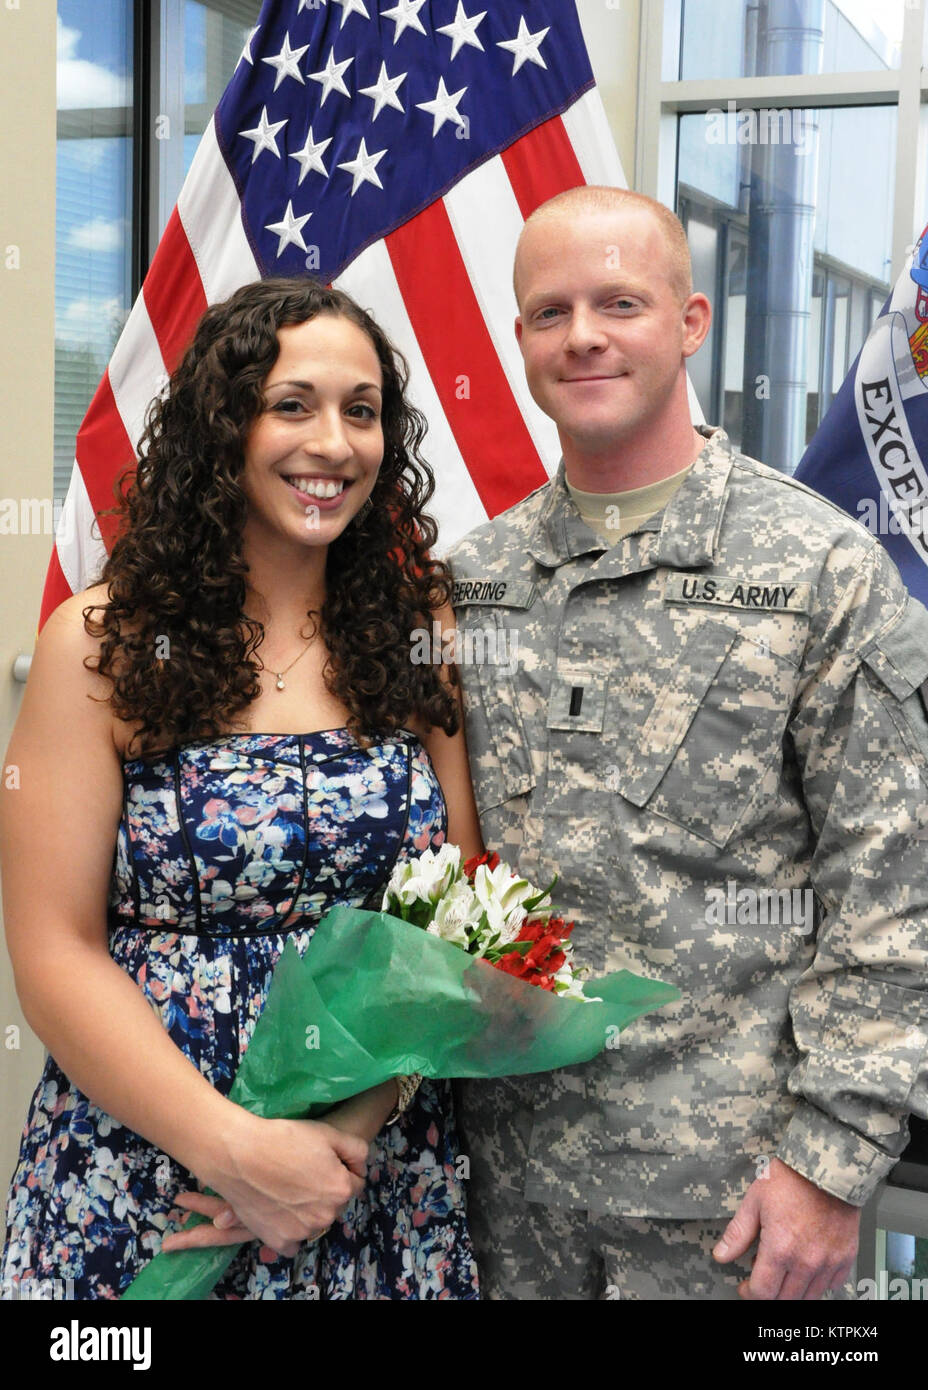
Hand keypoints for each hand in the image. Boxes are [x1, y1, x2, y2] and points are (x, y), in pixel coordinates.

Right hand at [178, 1114, 368, 1258]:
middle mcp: (326, 1216)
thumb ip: (356, 1149)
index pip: (355, 1183)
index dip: (342, 1169)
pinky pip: (294, 1243)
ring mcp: (302, 1232)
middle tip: (302, 1173)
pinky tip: (280, 1212)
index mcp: (341, 1190)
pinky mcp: (279, 1241)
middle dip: (326, 1191)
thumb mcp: (327, 1133)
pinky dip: (291, 1231)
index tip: (323, 1161)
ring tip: (287, 1189)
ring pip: (315, 1222)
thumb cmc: (283, 1139)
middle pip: (335, 1204)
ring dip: (309, 1211)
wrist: (239, 1155)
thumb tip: (360, 1166)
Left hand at [712, 1157, 860, 1298]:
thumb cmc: (792, 1179)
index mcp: (780, 1249)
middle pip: (785, 1298)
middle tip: (762, 1276)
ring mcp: (828, 1262)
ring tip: (784, 1267)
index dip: (749, 1292)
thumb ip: (738, 1233)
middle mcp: (806, 1262)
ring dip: (793, 1289)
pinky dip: (818, 1281)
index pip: (762, 1292)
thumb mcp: (755, 1201)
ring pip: (809, 1296)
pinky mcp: (846, 1257)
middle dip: (769, 1292)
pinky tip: (808, 1265)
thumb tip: (721, 1255)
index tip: (745, 1286)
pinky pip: (832, 1284)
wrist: (829, 1167)